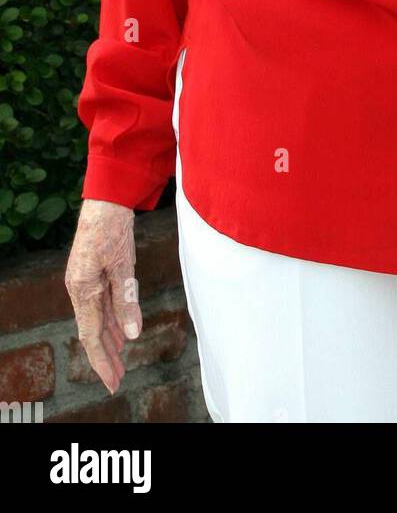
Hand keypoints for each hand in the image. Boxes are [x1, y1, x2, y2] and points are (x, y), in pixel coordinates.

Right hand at [65, 199, 142, 394]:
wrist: (106, 199)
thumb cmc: (113, 228)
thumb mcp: (123, 265)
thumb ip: (126, 301)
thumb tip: (132, 335)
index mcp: (82, 289)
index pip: (91, 336)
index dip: (101, 361)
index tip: (112, 381)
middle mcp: (79, 289)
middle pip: (91, 332)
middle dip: (105, 357)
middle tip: (118, 379)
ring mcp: (83, 282)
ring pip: (96, 319)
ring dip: (109, 340)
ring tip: (120, 361)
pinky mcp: (91, 274)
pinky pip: (100, 305)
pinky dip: (110, 321)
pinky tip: (120, 331)